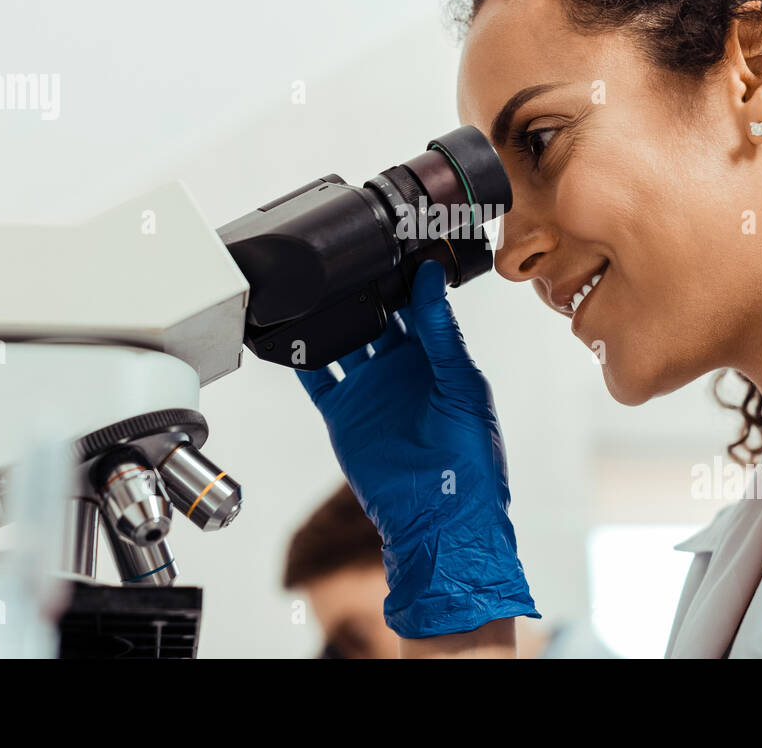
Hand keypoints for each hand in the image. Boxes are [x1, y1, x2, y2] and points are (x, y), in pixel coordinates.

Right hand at [297, 260, 539, 637]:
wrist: (439, 519)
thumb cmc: (470, 460)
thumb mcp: (462, 386)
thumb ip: (441, 333)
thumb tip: (430, 279)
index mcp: (438, 358)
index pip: (417, 304)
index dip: (405, 275)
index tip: (393, 241)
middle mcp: (402, 368)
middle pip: (376, 315)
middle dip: (363, 287)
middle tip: (347, 253)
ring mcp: (370, 389)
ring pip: (345, 339)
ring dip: (333, 314)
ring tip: (316, 283)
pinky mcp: (344, 413)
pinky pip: (318, 378)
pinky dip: (304, 355)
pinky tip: (292, 330)